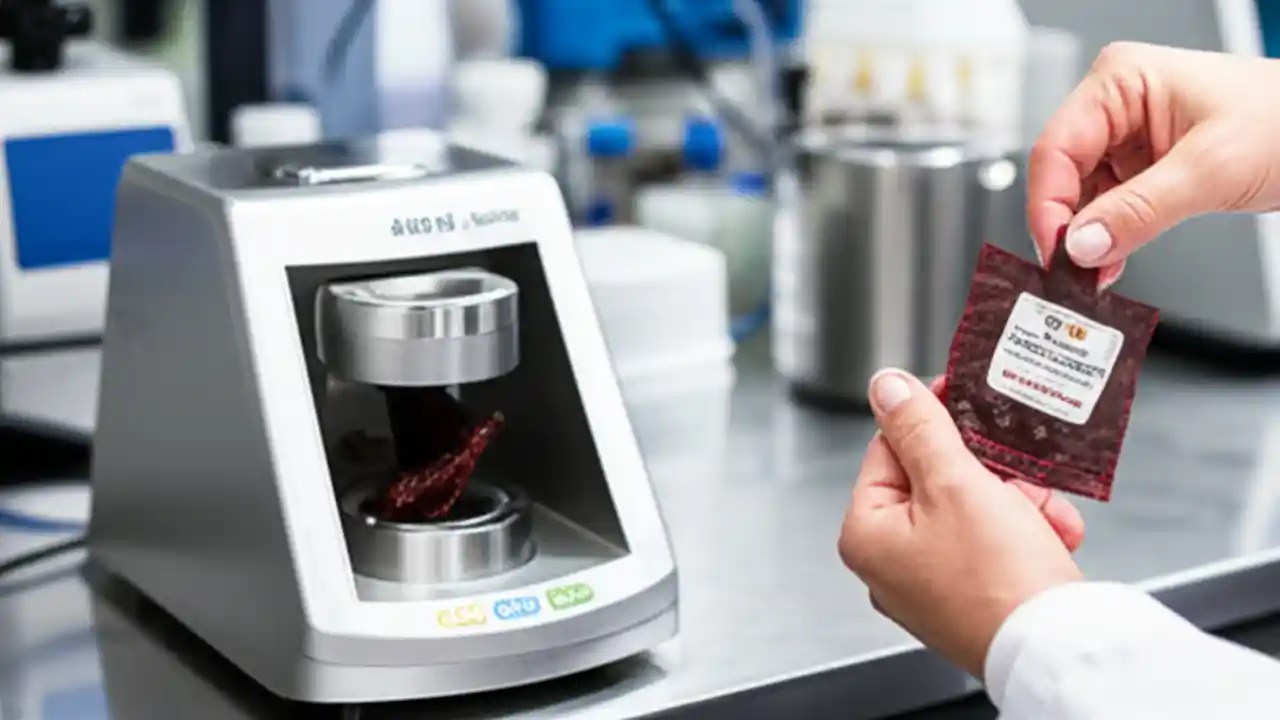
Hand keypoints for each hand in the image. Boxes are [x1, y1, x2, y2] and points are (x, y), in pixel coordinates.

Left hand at [838, 370, 1084, 677]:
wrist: (1056, 647)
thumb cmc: (997, 580)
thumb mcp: (954, 482)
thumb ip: (919, 427)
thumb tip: (886, 387)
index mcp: (867, 534)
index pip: (889, 450)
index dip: (931, 420)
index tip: (963, 397)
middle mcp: (891, 564)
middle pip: (937, 479)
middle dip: (990, 472)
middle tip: (1017, 468)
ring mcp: (931, 584)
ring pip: (974, 510)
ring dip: (1018, 502)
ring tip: (1042, 513)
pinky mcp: (972, 597)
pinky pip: (996, 545)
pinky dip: (1028, 534)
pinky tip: (1053, 537)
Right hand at [1029, 43, 1279, 286]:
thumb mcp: (1211, 168)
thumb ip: (1140, 210)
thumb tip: (1081, 245)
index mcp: (1121, 81)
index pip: (1057, 148)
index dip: (1049, 206)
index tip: (1057, 252)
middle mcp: (1117, 106)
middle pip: (1062, 174)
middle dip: (1066, 227)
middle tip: (1071, 271)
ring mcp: (1128, 137)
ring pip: (1080, 197)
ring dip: (1085, 239)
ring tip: (1091, 273)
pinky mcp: (1142, 167)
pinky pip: (1106, 207)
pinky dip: (1105, 239)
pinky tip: (1108, 262)